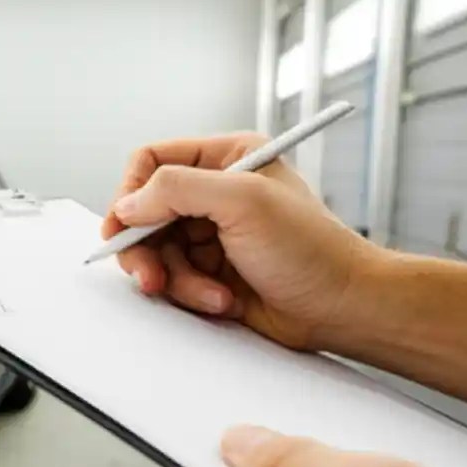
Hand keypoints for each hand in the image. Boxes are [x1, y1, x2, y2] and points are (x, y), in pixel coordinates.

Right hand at [102, 133, 380, 349]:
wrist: (343, 307)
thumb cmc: (312, 250)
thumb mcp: (244, 202)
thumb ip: (178, 189)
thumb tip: (128, 203)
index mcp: (227, 158)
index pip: (152, 161)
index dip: (131, 193)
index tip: (123, 226)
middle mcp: (215, 192)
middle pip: (145, 212)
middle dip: (145, 248)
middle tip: (149, 276)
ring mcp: (211, 234)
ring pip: (155, 251)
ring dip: (175, 279)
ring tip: (208, 293)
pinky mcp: (210, 271)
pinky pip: (173, 280)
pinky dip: (190, 294)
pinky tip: (222, 300)